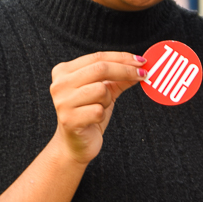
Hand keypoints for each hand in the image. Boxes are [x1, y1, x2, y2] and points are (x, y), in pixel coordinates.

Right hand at [49, 51, 147, 165]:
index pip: (98, 57)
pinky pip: (98, 110)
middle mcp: (60, 84)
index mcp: (64, 71)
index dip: (122, 57)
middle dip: (125, 71)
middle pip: (100, 68)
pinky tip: (94, 119)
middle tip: (142, 76)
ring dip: (107, 99)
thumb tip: (139, 66)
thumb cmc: (89, 115)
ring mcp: (63, 102)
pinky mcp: (69, 119)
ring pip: (100, 90)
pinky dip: (102, 114)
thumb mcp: (105, 92)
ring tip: (100, 107)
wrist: (75, 144)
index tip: (141, 61)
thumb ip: (119, 78)